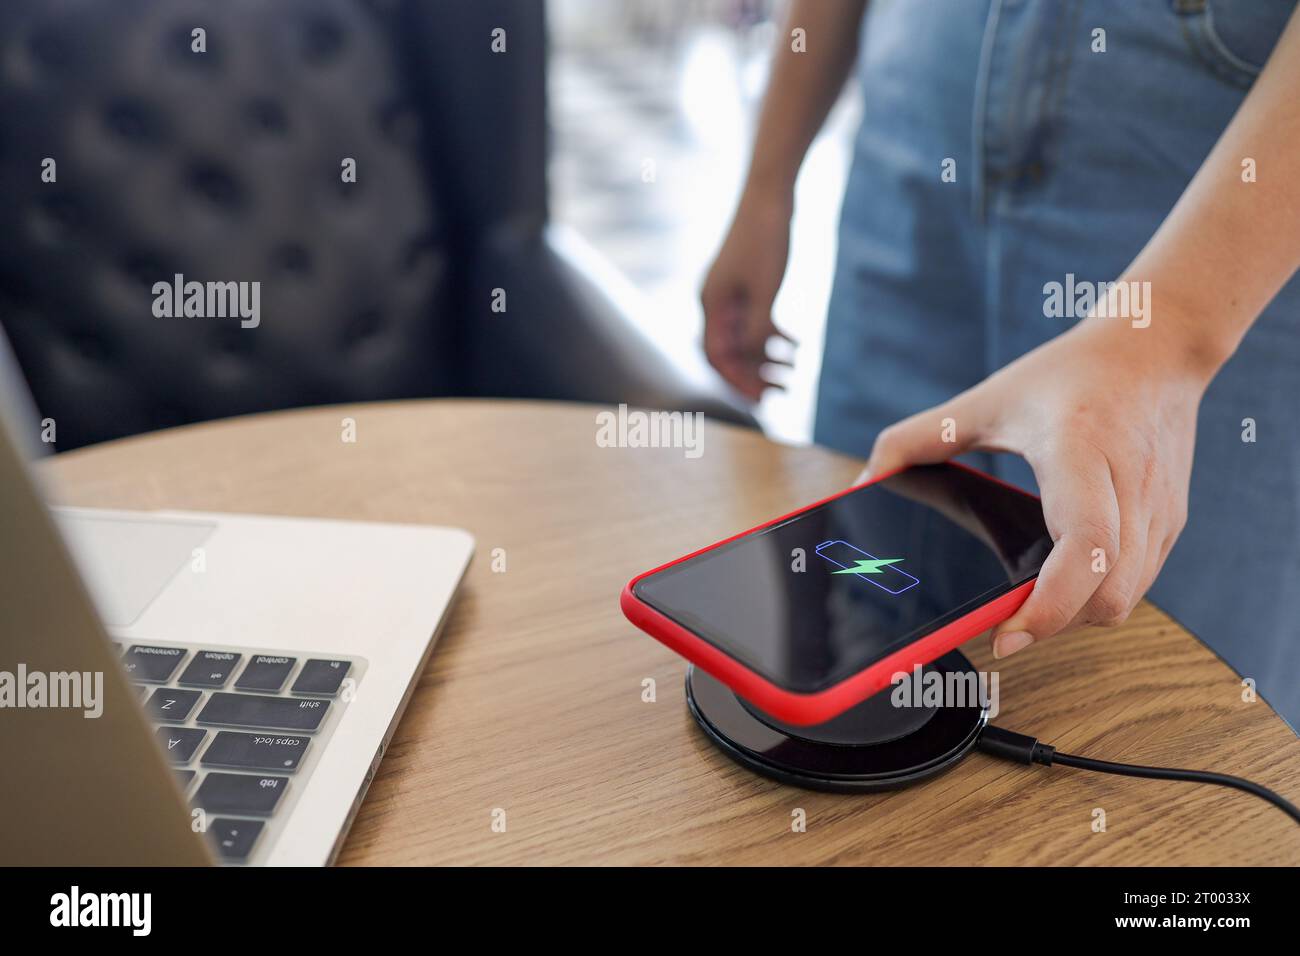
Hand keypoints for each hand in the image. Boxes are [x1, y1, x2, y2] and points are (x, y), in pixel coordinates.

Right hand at [701, 190, 796, 400]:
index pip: (717, 357)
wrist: (771, 193)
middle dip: (755, 374)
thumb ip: (757, 328)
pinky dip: (774, 335)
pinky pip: (756, 320)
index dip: (738, 381)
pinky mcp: (747, 283)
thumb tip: (752, 361)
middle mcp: (716, 302)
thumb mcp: (766, 290)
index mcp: (711, 304)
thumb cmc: (766, 239)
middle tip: (784, 391)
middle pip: (730, 352)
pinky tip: (797, 345)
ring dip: (767, 358)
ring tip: (795, 371)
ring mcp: (730, 293)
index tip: (762, 400)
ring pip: (744, 338)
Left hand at [859, 317, 1216, 657]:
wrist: (1156, 345)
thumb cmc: (1070, 371)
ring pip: (1126, 598)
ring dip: (1076, 615)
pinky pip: (1138, 583)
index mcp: (1082, 452)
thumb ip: (916, 439)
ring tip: (1029, 604)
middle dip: (1054, 623)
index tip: (1006, 636)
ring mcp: (1159, 509)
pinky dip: (1098, 595)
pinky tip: (1061, 581)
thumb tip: (866, 479)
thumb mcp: (986, 398)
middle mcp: (1130, 486)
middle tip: (1005, 626)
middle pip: (1108, 594)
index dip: (1050, 605)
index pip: (1084, 547)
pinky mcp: (1171, 522)